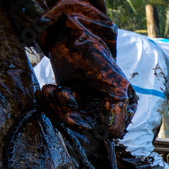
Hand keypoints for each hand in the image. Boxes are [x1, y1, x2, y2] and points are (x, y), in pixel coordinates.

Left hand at [36, 0, 135, 138]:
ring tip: (50, 89)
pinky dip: (50, 103)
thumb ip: (117, 109)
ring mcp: (87, 102)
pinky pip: (59, 111)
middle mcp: (105, 106)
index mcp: (122, 104)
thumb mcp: (113, 82)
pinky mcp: (70, 97)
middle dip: (69, 114)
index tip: (76, 113)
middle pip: (87, 128)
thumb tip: (114, 135)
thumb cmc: (95, 53)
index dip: (93, 126)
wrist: (71, 32)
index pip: (110, 131)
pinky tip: (47, 89)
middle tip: (61, 96)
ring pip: (70, 120)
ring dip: (56, 107)